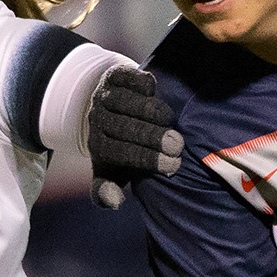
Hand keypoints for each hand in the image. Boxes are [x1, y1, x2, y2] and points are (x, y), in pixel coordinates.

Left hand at [88, 67, 181, 208]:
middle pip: (125, 128)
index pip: (121, 153)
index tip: (173, 165)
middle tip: (177, 145)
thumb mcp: (112, 170)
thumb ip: (108, 189)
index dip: (147, 159)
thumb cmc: (120, 146)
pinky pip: (127, 77)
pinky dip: (141, 83)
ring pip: (126, 102)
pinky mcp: (115, 74)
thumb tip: (114, 202)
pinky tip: (156, 90)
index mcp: (99, 145)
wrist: (110, 107)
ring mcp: (106, 94)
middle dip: (152, 138)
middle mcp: (98, 118)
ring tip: (171, 120)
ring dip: (151, 111)